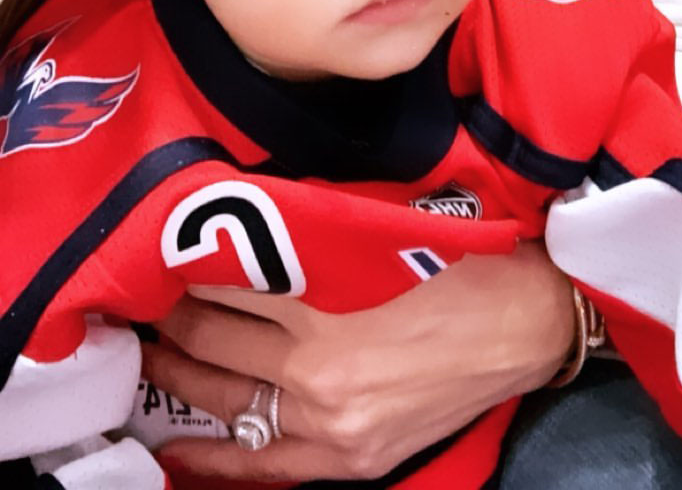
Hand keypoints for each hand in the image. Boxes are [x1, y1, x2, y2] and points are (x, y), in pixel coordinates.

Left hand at [147, 243, 575, 482]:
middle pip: (215, 343)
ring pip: (226, 398)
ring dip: (182, 370)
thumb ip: (310, 237)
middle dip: (175, 317)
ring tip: (155, 346)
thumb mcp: (378, 235)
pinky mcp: (350, 458)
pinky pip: (261, 465)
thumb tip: (250, 221)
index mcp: (325, 309)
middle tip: (150, 294)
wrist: (528, 321)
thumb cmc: (462, 264)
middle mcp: (317, 375)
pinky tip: (175, 444)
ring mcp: (331, 426)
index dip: (190, 267)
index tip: (168, 249)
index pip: (226, 287)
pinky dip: (212, 457)